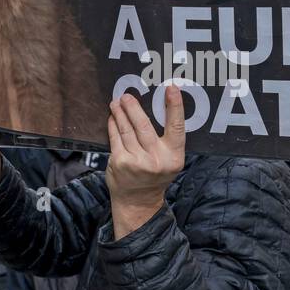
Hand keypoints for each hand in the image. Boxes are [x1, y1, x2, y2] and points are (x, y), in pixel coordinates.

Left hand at [106, 86, 185, 238]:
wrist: (138, 201)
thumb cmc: (155, 175)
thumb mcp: (168, 160)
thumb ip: (166, 140)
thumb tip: (158, 107)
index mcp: (174, 157)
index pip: (177, 128)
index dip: (175, 107)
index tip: (171, 89)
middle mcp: (157, 160)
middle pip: (144, 126)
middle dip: (134, 108)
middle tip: (127, 95)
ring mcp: (137, 162)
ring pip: (127, 130)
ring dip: (120, 113)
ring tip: (117, 102)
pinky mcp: (120, 163)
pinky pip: (116, 138)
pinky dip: (113, 126)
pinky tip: (112, 118)